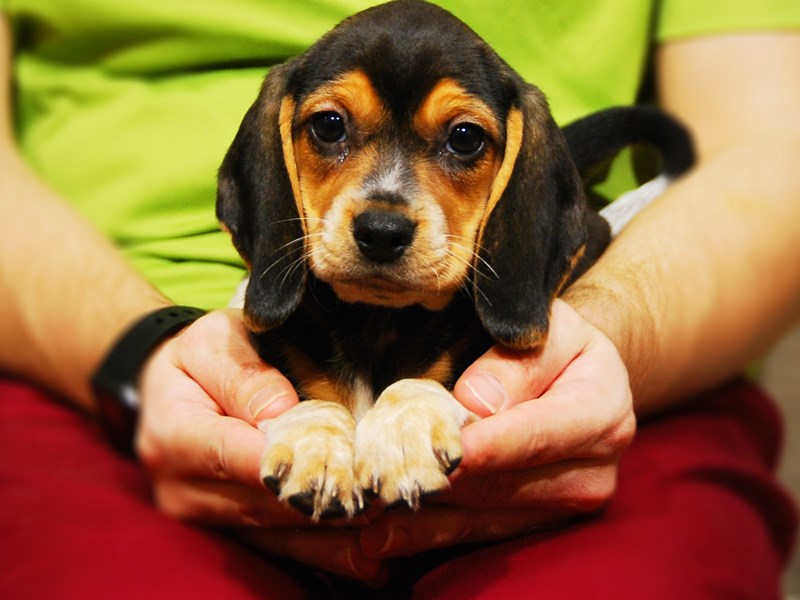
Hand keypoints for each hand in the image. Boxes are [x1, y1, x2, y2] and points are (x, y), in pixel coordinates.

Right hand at [136, 308, 381, 579]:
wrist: (164, 389)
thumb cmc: (194, 359)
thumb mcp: (212, 342)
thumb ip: (243, 374)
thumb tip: (282, 412)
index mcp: (176, 435)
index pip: (237, 457)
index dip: (290, 469)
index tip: (344, 473)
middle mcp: (182, 489)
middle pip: (263, 505)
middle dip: (325, 505)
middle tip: (386, 504)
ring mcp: (203, 517)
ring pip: (276, 536)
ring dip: (333, 539)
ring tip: (386, 539)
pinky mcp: (226, 528)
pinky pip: (277, 547)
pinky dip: (322, 552)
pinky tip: (365, 560)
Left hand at [359, 299, 635, 557]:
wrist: (581, 379)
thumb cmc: (556, 342)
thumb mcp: (550, 326)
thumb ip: (520, 357)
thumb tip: (477, 401)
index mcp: (601, 413)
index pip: (537, 434)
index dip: (488, 446)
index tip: (443, 454)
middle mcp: (591, 472)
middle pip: (504, 484)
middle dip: (443, 483)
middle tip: (380, 480)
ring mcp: (564, 506)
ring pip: (483, 517)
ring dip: (424, 520)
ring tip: (368, 519)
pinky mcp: (534, 523)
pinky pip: (476, 533)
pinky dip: (427, 535)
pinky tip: (382, 537)